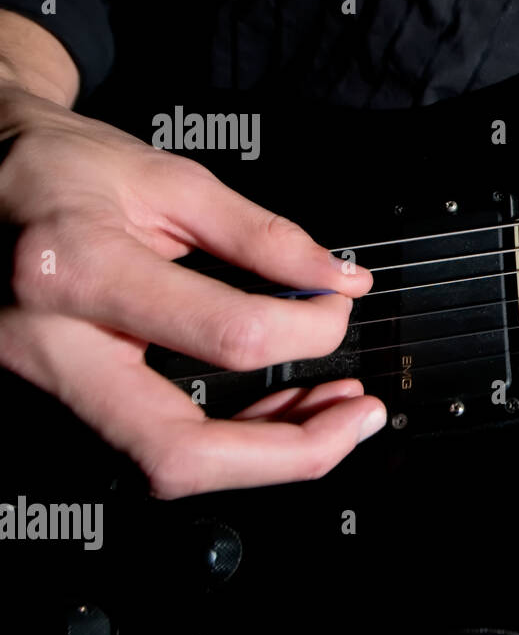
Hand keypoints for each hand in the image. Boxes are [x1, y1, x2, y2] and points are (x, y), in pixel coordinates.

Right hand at [0, 85, 385, 497]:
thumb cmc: (58, 169)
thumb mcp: (167, 179)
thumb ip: (263, 236)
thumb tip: (339, 280)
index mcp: (77, 270)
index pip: (228, 336)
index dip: (311, 329)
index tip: (339, 303)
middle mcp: (49, 346)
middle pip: (180, 452)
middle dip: (290, 452)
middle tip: (356, 420)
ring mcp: (46, 387)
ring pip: (166, 465)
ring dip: (267, 453)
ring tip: (332, 410)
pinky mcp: (60, 403)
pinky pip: (153, 445)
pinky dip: (229, 440)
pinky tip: (278, 408)